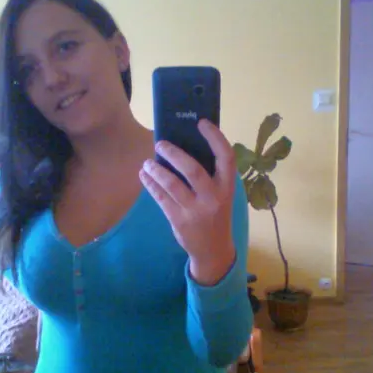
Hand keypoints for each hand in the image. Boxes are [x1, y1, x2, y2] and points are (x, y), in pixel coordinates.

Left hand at [139, 119, 236, 285]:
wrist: (213, 250)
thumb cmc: (215, 214)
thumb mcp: (221, 194)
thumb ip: (209, 175)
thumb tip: (183, 146)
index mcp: (227, 187)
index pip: (226, 157)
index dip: (215, 137)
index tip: (201, 123)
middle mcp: (213, 198)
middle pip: (192, 169)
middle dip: (173, 153)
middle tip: (160, 144)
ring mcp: (195, 210)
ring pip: (171, 184)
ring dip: (156, 169)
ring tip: (147, 162)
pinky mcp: (179, 220)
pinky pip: (160, 197)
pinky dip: (150, 184)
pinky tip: (144, 176)